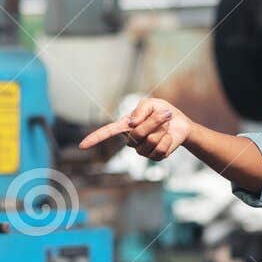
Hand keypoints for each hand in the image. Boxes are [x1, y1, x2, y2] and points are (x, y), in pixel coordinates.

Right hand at [78, 98, 192, 160]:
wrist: (180, 123)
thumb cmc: (162, 111)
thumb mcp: (152, 104)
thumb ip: (141, 110)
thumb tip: (131, 124)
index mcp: (126, 126)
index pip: (107, 132)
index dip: (95, 138)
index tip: (82, 146)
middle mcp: (131, 140)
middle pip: (138, 134)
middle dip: (154, 122)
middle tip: (165, 114)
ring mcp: (142, 150)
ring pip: (150, 141)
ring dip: (163, 130)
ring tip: (166, 126)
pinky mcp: (154, 157)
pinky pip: (160, 150)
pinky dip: (168, 140)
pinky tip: (168, 137)